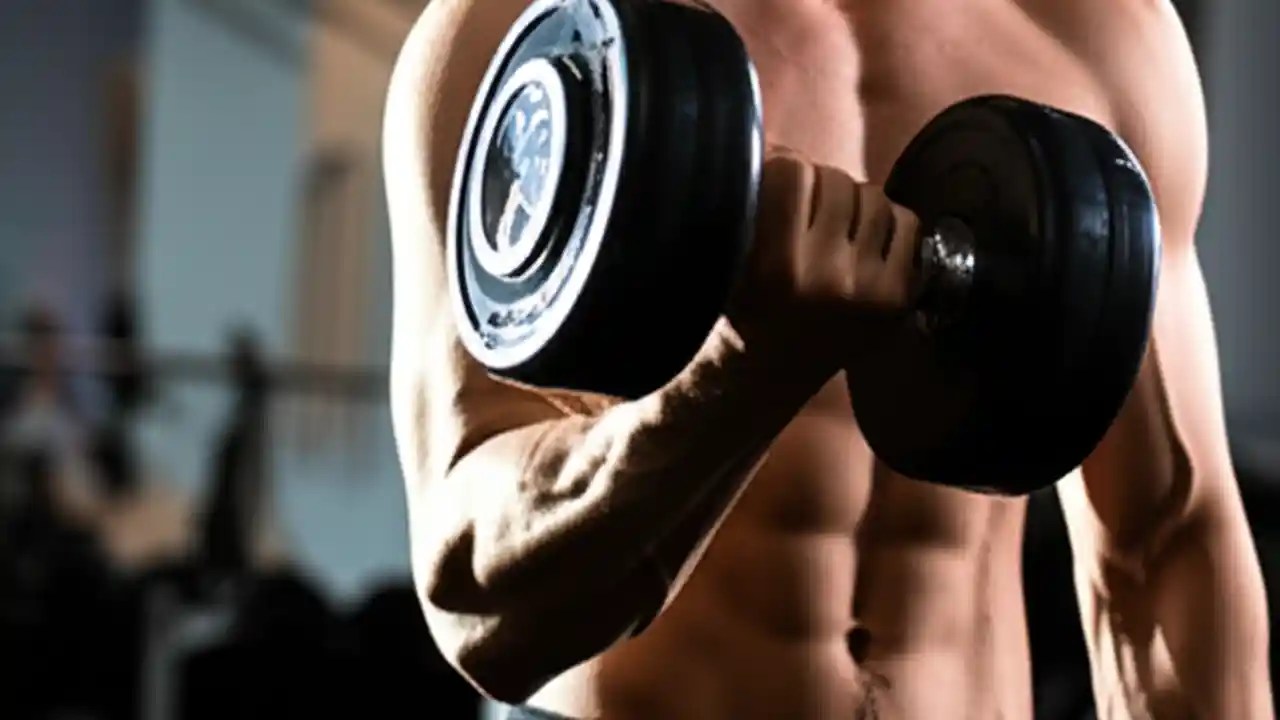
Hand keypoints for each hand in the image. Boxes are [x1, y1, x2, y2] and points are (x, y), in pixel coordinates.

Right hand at [726, 148, 922, 370]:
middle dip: (818, 186)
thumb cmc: (737, 308)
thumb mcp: (730, 253)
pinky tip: (862, 245)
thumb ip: (754, 198)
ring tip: (833, 230)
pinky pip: (908, 224)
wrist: (762, 377)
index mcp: (775, 266)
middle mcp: (826, 277)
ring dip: (853, 202)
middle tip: (805, 212)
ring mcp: (868, 289)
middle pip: (836, 179)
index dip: (782, 168)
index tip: (775, 183)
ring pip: (874, 196)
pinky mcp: (897, 299)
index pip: (793, 171)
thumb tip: (780, 142)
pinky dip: (887, 225)